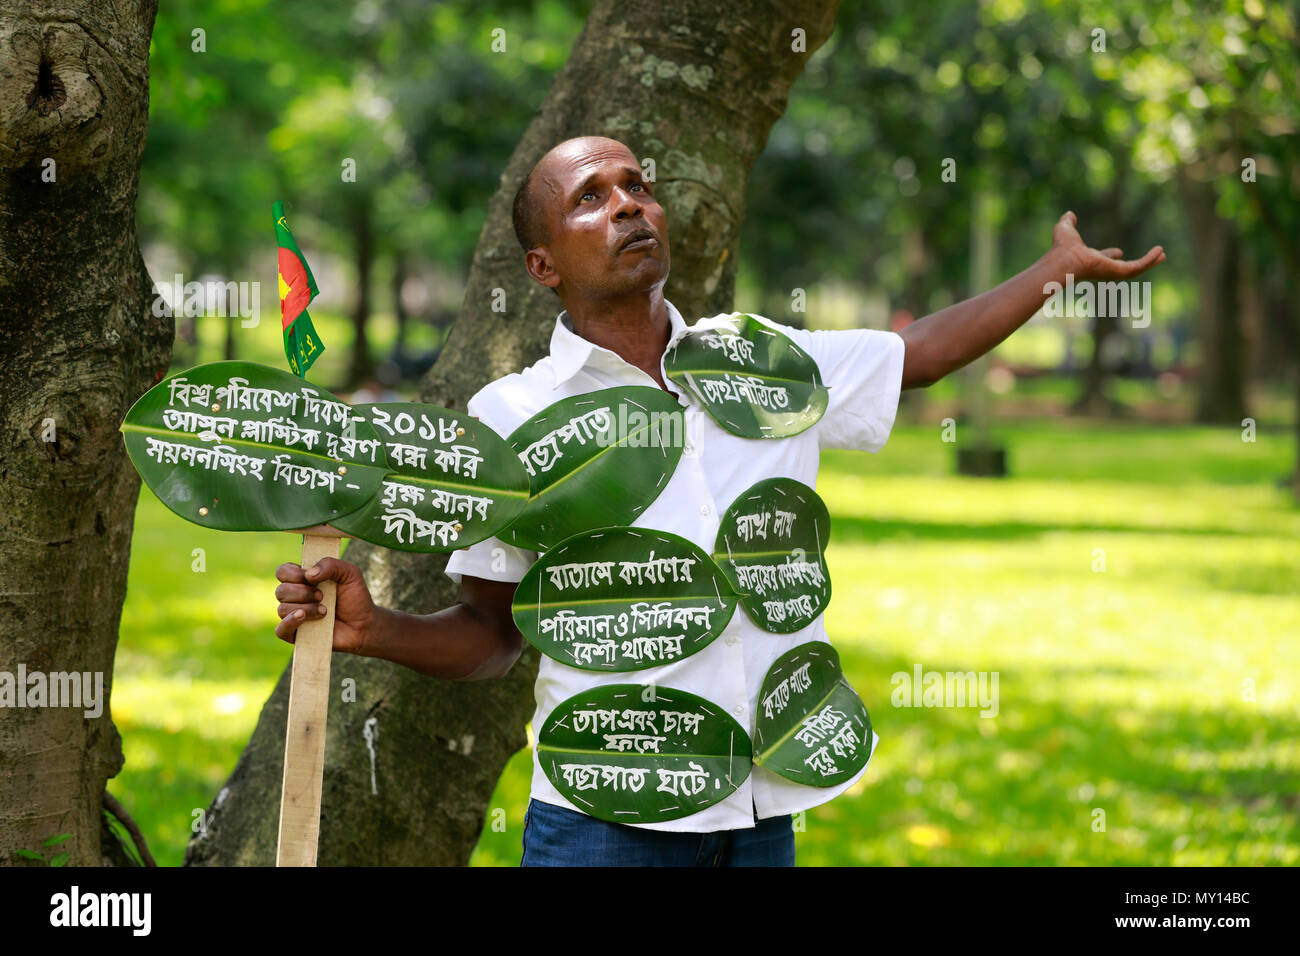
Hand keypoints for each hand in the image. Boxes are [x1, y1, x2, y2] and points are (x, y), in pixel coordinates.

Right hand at [274, 557, 376, 653]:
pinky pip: (280, 630)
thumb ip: (331, 564)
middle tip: (322, 596)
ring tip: (324, 611)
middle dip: (302, 592)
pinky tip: (303, 617)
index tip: (311, 578)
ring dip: (305, 608)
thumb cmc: (355, 598)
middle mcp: (295, 597)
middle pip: (281, 591)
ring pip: (282, 609)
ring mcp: (294, 616)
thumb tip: (308, 574)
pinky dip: (289, 622)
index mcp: (304, 580)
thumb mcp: (349, 573)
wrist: (364, 624)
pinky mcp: (297, 635)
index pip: (283, 572)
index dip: (293, 573)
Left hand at [1048, 211, 1165, 280]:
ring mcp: (1112, 272)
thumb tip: (1069, 214)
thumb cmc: (1062, 247)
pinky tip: (1160, 251)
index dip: (1110, 255)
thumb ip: (1067, 222)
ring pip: (1136, 269)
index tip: (1118, 251)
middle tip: (1149, 258)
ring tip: (1162, 255)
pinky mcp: (1120, 273)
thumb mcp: (1065, 229)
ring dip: (1150, 262)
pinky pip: (1139, 267)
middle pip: (1123, 268)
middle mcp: (1102, 269)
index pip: (1103, 259)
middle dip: (1137, 263)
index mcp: (1089, 260)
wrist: (1065, 260)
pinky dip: (1150, 260)